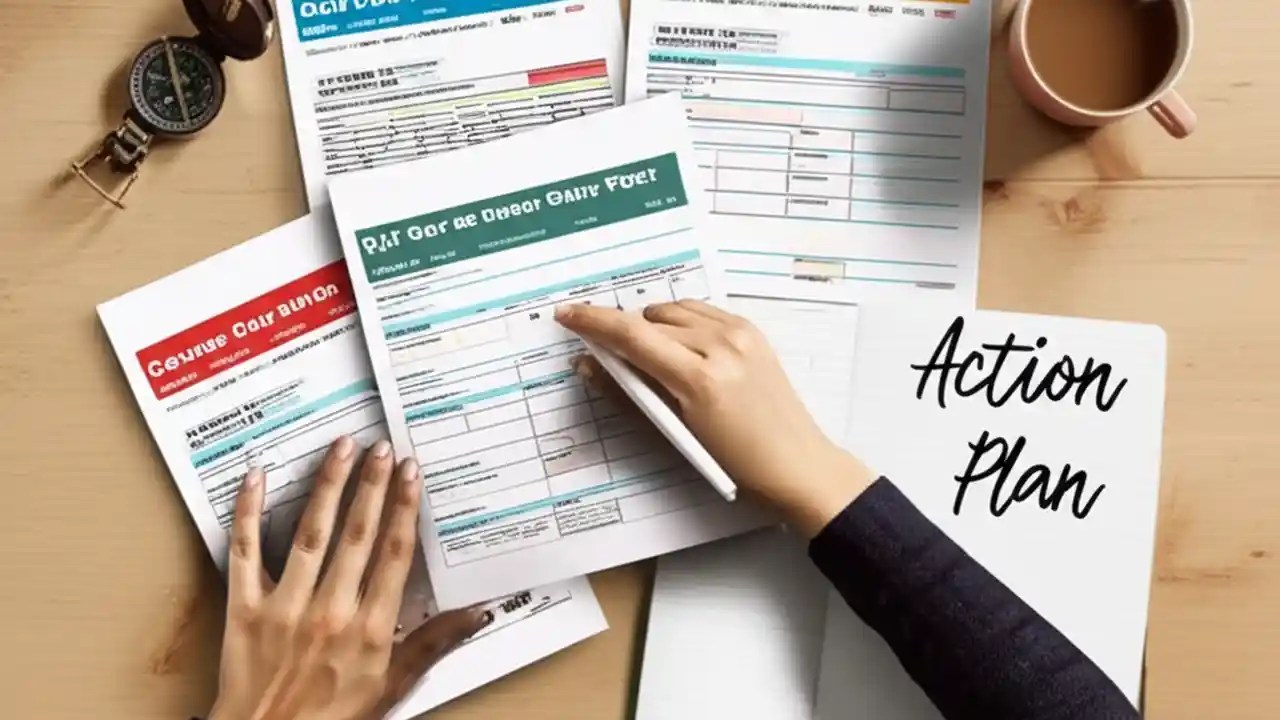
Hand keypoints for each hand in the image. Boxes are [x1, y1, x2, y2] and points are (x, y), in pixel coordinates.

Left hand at [210, 436, 491, 719]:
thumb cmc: (332, 719)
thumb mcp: (393, 685)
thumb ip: (433, 643)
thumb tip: (478, 612)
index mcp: (370, 628)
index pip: (394, 554)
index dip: (405, 508)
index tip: (412, 472)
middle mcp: (330, 610)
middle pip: (356, 534)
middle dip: (372, 485)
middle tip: (381, 447)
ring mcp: (285, 606)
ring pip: (310, 533)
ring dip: (327, 485)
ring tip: (340, 448)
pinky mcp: (245, 608)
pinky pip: (245, 552)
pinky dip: (248, 511)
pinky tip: (257, 475)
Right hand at [556, 300, 873, 536]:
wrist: (797, 464)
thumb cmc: (735, 463)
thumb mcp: (676, 433)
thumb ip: (629, 395)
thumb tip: (589, 366)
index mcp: (699, 377)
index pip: (632, 335)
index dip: (593, 322)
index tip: (567, 315)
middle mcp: (720, 345)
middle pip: (649, 321)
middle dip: (621, 332)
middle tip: (604, 353)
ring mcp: (739, 334)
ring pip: (673, 310)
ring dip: (651, 325)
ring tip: (646, 355)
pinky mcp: (751, 330)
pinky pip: (700, 311)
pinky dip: (680, 323)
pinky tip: (678, 347)